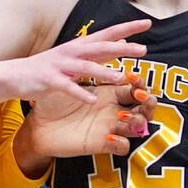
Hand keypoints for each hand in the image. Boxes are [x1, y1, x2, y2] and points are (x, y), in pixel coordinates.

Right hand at [18, 19, 152, 105]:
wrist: (16, 74)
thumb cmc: (49, 66)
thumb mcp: (75, 55)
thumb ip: (99, 51)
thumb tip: (123, 43)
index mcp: (80, 46)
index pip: (108, 34)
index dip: (127, 28)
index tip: (147, 23)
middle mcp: (72, 52)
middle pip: (100, 47)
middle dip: (122, 47)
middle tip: (143, 49)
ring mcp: (60, 65)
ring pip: (85, 66)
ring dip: (103, 71)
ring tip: (120, 77)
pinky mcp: (50, 80)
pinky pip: (67, 87)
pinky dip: (80, 93)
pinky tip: (91, 101)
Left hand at [25, 72, 157, 161]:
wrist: (38, 125)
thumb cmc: (55, 101)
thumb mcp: (73, 79)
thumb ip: (92, 64)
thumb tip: (113, 40)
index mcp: (109, 93)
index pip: (135, 87)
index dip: (139, 82)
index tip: (133, 75)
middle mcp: (113, 109)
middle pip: (145, 107)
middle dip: (149, 100)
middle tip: (140, 94)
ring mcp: (109, 127)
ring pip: (139, 127)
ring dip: (138, 120)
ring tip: (126, 115)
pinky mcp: (101, 143)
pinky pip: (121, 147)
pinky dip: (121, 142)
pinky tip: (111, 135)